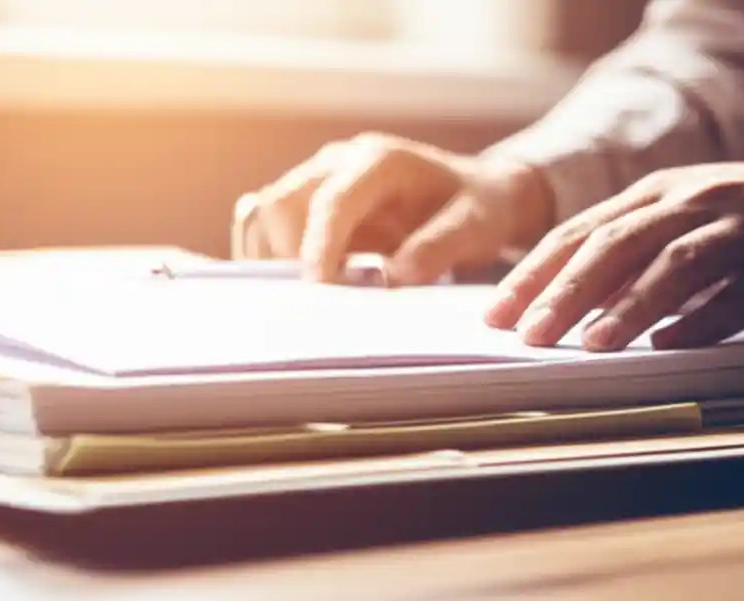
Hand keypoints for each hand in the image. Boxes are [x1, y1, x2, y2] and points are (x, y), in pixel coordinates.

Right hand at [234, 132, 551, 284]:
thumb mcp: (477, 226)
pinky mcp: (311, 203)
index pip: (331, 202)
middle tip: (319, 295)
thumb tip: (395, 274)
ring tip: (319, 289)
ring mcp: (320, 180)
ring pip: (266, 217)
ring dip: (279, 258)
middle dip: (288, 253)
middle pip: (280, 205)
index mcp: (379, 161)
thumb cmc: (476, 208)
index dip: (319, 248)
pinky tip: (315, 281)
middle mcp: (339, 163)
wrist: (477, 195)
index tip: (319, 289)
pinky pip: (273, 230)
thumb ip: (440, 245)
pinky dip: (280, 259)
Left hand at [484, 157, 743, 350]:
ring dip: (628, 306)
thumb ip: (635, 253)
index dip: (534, 273)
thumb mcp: (691, 219)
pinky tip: (672, 347)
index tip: (495, 313)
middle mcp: (698, 201)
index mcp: (662, 192)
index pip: (582, 231)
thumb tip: (565, 304)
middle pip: (617, 244)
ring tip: (589, 345)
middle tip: (525, 334)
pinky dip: (705, 318)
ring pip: (676, 263)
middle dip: (565, 291)